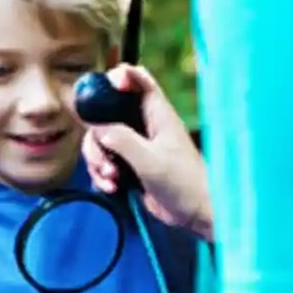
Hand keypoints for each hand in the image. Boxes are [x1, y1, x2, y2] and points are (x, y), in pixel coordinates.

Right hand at [80, 64, 213, 240]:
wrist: (196, 215)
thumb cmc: (183, 183)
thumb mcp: (150, 160)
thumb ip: (121, 139)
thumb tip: (96, 127)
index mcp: (158, 115)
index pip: (140, 81)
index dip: (120, 77)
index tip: (104, 88)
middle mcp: (144, 126)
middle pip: (107, 114)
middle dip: (97, 137)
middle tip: (103, 159)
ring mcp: (135, 146)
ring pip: (101, 140)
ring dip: (98, 160)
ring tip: (111, 179)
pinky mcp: (128, 166)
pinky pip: (103, 162)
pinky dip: (101, 175)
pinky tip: (112, 188)